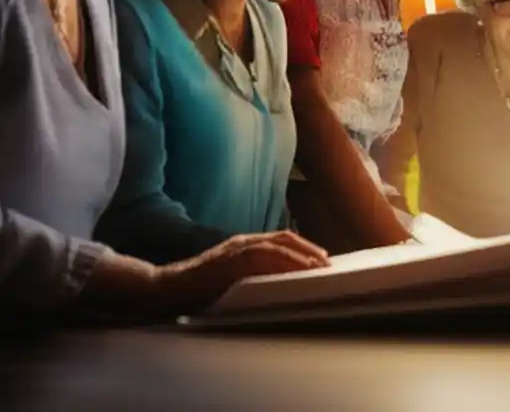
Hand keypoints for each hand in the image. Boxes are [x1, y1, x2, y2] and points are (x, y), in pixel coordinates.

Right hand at [151, 231, 328, 312]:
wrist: (165, 287)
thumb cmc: (196, 287)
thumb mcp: (228, 275)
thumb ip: (249, 273)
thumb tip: (276, 281)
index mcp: (242, 244)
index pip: (279, 239)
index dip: (302, 246)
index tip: (320, 257)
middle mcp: (241, 242)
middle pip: (283, 238)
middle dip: (308, 248)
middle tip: (326, 262)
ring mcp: (234, 250)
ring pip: (275, 246)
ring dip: (300, 255)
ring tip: (318, 266)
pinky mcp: (228, 262)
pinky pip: (261, 259)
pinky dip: (281, 262)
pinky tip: (295, 270)